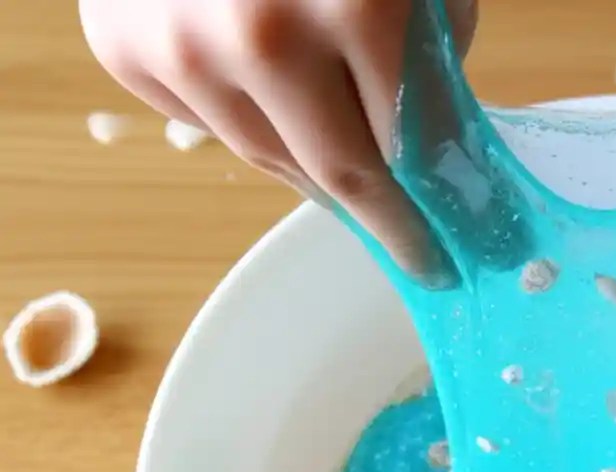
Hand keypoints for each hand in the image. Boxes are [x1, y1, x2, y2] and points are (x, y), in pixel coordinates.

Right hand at [80, 0, 477, 283]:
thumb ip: (431, 47)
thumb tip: (430, 138)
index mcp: (357, 9)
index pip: (411, 153)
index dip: (436, 215)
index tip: (448, 260)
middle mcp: (262, 41)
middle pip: (341, 177)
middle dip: (388, 223)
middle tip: (416, 252)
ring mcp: (184, 50)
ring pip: (271, 162)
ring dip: (317, 167)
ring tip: (348, 160)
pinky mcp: (126, 52)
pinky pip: (209, 126)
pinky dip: (250, 120)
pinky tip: (272, 90)